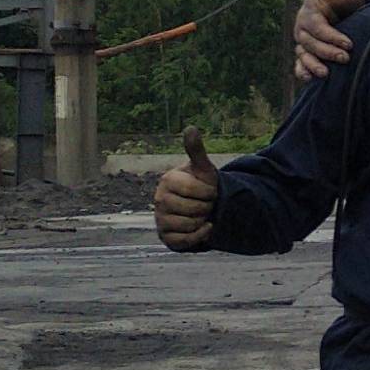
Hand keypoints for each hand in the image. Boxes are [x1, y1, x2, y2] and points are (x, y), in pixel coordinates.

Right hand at [154, 126, 219, 251]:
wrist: (201, 205)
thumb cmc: (202, 184)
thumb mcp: (203, 168)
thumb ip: (196, 150)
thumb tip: (190, 128)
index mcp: (167, 181)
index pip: (194, 190)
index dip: (209, 192)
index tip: (210, 190)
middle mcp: (159, 200)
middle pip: (193, 209)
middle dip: (207, 207)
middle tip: (206, 203)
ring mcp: (160, 219)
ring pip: (190, 225)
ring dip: (204, 220)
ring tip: (202, 214)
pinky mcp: (165, 237)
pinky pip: (185, 241)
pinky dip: (200, 235)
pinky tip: (205, 228)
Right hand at [293, 0, 363, 82]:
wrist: (340, 9)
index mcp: (308, 13)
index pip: (318, 27)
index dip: (331, 36)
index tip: (349, 43)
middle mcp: (302, 28)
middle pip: (311, 43)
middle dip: (327, 52)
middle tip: (346, 58)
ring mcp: (302, 42)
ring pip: (304, 55)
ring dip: (313, 65)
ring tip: (325, 74)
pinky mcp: (305, 52)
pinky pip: (300, 64)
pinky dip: (302, 72)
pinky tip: (309, 79)